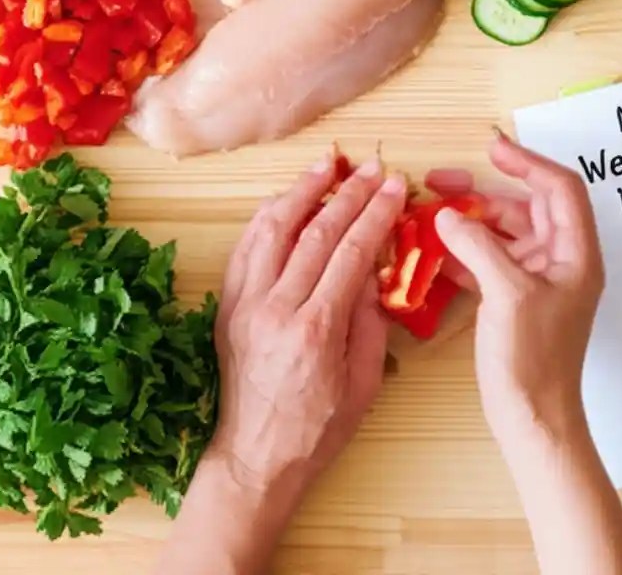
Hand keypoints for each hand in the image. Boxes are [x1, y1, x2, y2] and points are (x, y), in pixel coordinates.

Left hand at [210, 153, 406, 492]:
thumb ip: (369, 320)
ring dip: (301, 191)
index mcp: (315, 329)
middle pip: (315, 232)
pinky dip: (268, 217)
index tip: (393, 187)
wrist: (257, 456)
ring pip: (272, 228)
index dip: (375, 214)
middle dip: (348, 194)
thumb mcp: (364, 380)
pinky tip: (287, 201)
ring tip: (326, 165)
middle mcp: (274, 309)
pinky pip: (246, 248)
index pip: (350, 252)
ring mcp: (245, 304)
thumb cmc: (317, 428)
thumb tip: (373, 268)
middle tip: (371, 169)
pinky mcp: (228, 306)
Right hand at [428, 132, 603, 441]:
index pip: (560, 189)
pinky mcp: (516, 302)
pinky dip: (464, 252)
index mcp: (576, 255)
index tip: (491, 148)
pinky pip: (490, 262)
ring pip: (504, 235)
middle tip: (441, 182)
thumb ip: (478, 246)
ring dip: (469, 222)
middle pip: (526, 208)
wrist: (533, 419)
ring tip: (429, 214)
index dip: (527, 163)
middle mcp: (562, 263)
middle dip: (484, 192)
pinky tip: (433, 249)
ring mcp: (538, 283)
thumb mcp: (506, 294)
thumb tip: (449, 216)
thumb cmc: (533, 362)